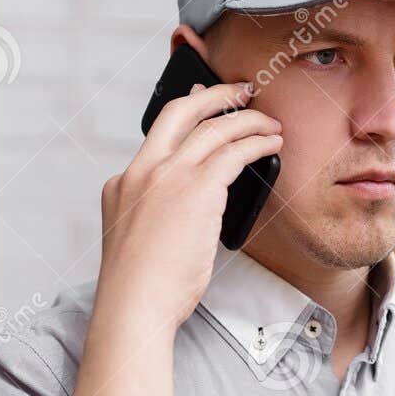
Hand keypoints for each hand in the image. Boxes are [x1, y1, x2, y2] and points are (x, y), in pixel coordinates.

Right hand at [95, 80, 282, 329]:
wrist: (134, 305)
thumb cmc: (142, 287)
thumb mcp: (138, 240)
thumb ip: (157, 214)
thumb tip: (194, 208)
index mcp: (121, 184)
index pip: (158, 138)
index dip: (186, 116)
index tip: (202, 103)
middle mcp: (141, 171)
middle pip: (180, 111)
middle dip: (214, 94)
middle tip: (240, 90)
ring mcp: (166, 176)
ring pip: (214, 128)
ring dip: (248, 120)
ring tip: (270, 124)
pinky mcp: (197, 188)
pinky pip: (235, 152)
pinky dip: (257, 143)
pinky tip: (272, 145)